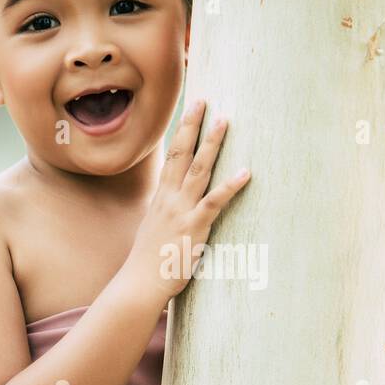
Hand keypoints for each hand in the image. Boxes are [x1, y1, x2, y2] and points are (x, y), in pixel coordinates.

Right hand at [123, 99, 250, 302]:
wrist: (139, 284)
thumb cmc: (148, 263)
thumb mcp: (155, 230)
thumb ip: (166, 215)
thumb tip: (173, 208)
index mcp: (162, 197)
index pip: (173, 155)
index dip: (182, 131)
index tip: (191, 109)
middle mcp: (170, 198)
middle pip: (182, 152)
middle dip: (193, 124)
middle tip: (204, 100)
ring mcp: (181, 210)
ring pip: (199, 169)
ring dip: (213, 143)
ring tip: (225, 120)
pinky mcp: (194, 227)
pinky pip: (215, 202)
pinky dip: (230, 185)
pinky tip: (245, 172)